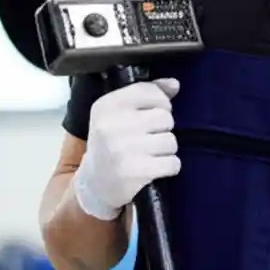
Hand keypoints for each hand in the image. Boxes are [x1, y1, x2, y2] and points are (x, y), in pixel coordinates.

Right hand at [74, 78, 180, 220]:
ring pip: (171, 141)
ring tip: (150, 154)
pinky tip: (154, 168)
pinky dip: (169, 167)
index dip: (161, 102)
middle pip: (165, 117)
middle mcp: (112, 125)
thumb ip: (146, 94)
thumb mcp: (118, 114)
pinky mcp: (134, 172)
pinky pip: (173, 163)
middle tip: (148, 139)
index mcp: (106, 106)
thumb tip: (174, 84)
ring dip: (166, 150)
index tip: (152, 114)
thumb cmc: (111, 143)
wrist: (95, 184)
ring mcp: (122, 149)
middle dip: (163, 129)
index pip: (149, 91)